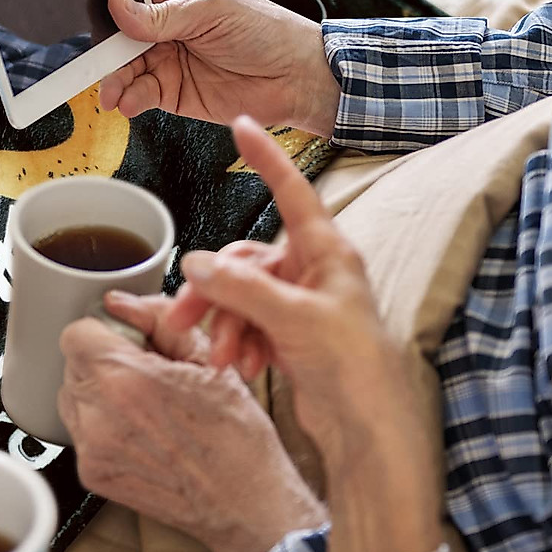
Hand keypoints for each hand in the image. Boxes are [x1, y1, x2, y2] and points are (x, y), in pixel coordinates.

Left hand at [58, 292, 325, 551]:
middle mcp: (100, 417)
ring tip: (148, 407)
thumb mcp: (209, 360)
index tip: (131, 341)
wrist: (245, 501)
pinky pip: (82, 433)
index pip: (77, 332)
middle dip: (105, 361)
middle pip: (73, 364)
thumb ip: (160, 318)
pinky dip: (105, 426)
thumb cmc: (236, 437)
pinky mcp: (92, 475)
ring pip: (74, 398)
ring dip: (100, 393)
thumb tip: (123, 302)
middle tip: (149, 375)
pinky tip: (145, 433)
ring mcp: (92, 451)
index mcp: (127, 380)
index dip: (108, 331)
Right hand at [100, 0, 340, 136]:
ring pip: (124, 65)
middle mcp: (164, 24)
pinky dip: (130, 98)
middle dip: (105, 44)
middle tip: (98, 60)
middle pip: (118, 30)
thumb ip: (164, 14)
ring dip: (114, 78)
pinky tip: (128, 102)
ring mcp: (166, 58)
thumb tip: (118, 6)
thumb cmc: (266, 31)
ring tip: (113, 91)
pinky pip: (141, 93)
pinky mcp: (172, 91)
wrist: (296, 79)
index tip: (94, 5)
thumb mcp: (213, 11)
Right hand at [165, 117, 442, 551]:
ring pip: (241, 297)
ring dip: (224, 325)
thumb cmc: (354, 364)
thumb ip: (243, 288)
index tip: (244, 124)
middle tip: (183, 320)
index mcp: (328, 252)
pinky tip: (239, 367)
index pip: (292, 192)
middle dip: (214, 291)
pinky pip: (248, 325)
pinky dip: (238, 342)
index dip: (268, 158)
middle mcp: (315, 271)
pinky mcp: (291, 336)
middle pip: (245, 261)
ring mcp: (302, 304)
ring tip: (222, 358)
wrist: (368, 428)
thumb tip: (197, 264)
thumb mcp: (295, 319)